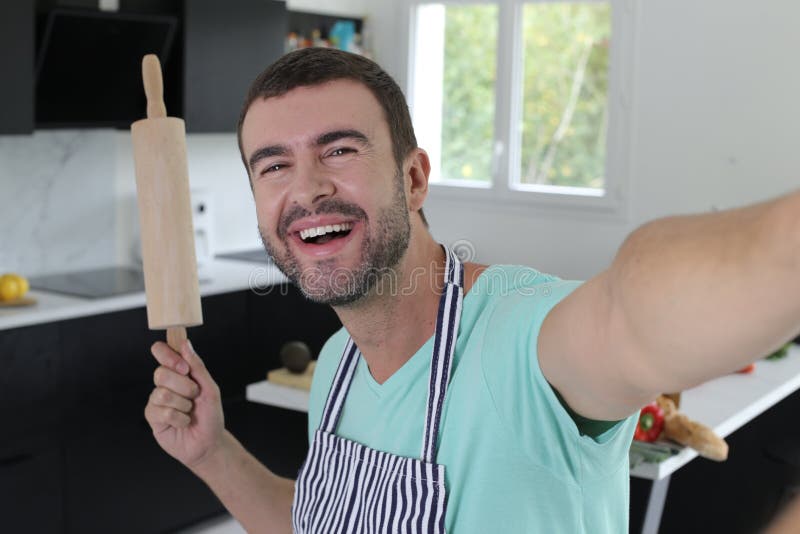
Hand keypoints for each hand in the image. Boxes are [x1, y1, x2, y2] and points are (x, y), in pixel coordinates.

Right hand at [144, 339, 224, 471]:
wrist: (209, 442)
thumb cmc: (210, 415)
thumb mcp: (210, 389)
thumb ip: (197, 366)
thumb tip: (184, 344)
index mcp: (178, 372)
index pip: (161, 351)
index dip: (167, 355)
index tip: (183, 367)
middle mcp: (164, 383)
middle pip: (160, 373)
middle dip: (184, 386)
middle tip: (195, 395)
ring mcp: (157, 400)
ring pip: (162, 394)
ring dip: (183, 405)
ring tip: (190, 412)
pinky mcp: (153, 417)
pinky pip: (163, 412)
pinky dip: (179, 418)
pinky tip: (183, 422)